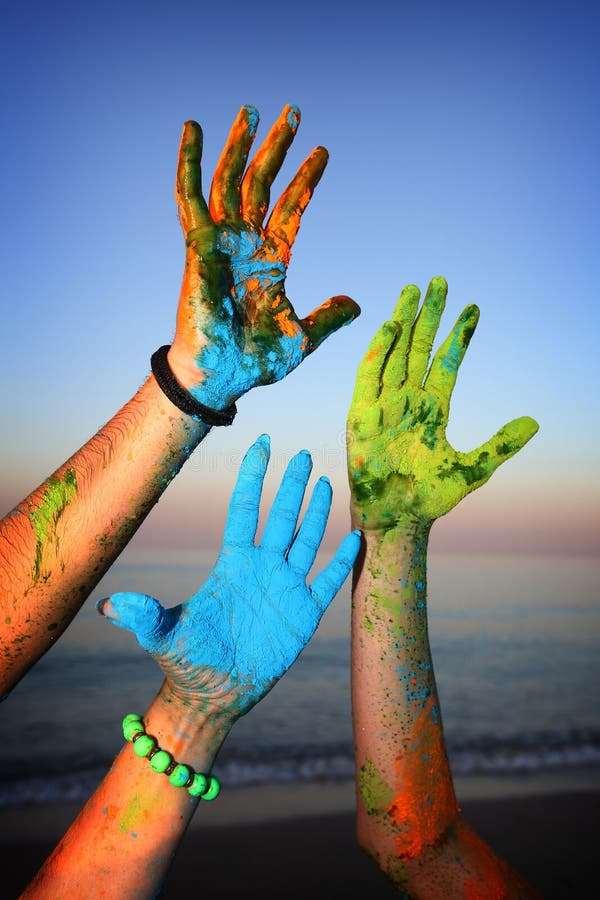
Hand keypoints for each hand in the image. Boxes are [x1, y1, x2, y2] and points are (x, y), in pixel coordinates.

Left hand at [97, 435, 359, 721]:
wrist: (215, 694)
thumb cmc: (187, 662)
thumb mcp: (163, 636)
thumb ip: (143, 617)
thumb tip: (110, 607)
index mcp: (232, 563)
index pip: (245, 508)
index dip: (254, 475)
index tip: (263, 442)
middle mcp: (261, 567)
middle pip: (281, 516)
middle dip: (292, 485)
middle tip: (304, 454)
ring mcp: (285, 588)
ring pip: (307, 540)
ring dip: (318, 512)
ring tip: (327, 482)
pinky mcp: (304, 614)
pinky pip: (329, 580)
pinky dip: (343, 561)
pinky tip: (355, 537)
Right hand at [167, 104, 359, 409]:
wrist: (222, 377)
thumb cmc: (254, 361)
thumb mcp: (302, 337)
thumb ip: (328, 317)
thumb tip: (355, 303)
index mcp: (270, 262)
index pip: (291, 209)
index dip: (306, 180)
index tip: (323, 152)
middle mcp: (245, 245)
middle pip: (261, 185)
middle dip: (276, 149)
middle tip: (293, 113)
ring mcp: (221, 242)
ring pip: (231, 182)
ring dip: (241, 146)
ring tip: (253, 110)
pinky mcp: (198, 246)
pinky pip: (190, 198)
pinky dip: (188, 163)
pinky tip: (193, 130)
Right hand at [347, 276, 538, 531]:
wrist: (397, 521)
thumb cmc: (429, 498)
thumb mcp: (474, 469)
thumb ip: (501, 444)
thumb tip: (534, 422)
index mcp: (432, 410)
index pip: (447, 362)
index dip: (459, 335)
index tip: (473, 308)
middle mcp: (407, 401)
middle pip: (418, 348)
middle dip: (429, 316)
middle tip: (440, 281)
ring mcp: (383, 405)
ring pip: (393, 354)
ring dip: (403, 322)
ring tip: (413, 291)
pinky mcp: (361, 416)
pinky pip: (369, 376)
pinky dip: (378, 351)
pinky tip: (391, 326)